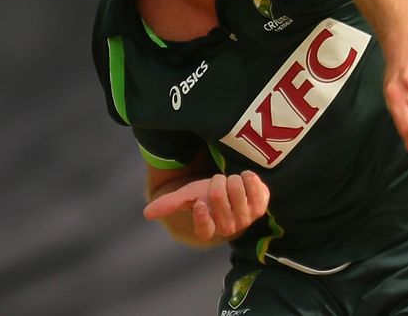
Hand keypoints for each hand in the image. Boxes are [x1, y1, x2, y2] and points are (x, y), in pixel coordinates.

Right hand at [143, 171, 269, 241]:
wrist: (236, 189)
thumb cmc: (209, 194)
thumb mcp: (189, 196)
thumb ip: (169, 204)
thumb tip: (146, 213)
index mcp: (210, 229)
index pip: (204, 230)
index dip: (202, 215)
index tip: (200, 201)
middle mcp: (228, 228)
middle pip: (218, 198)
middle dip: (216, 182)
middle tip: (218, 182)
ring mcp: (246, 219)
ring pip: (236, 189)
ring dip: (232, 179)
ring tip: (232, 183)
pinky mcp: (261, 207)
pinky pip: (254, 186)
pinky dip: (248, 177)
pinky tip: (245, 180)